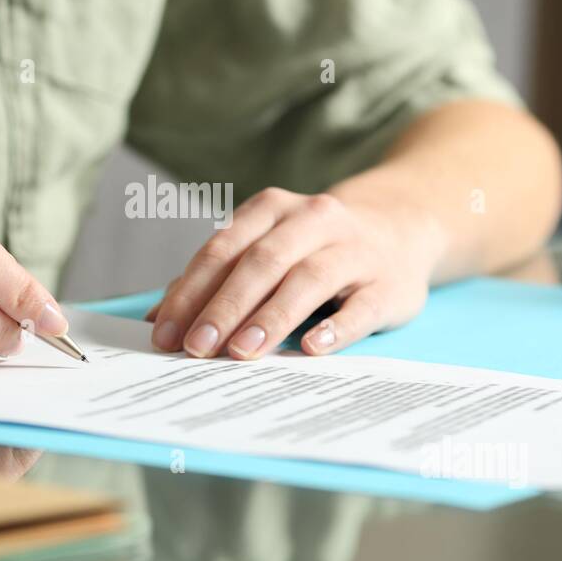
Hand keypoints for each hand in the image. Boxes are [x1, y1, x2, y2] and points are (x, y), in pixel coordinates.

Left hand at [148, 187, 443, 359]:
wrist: (401, 229)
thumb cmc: (314, 249)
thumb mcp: (267, 248)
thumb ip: (216, 280)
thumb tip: (159, 321)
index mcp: (272, 210)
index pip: (223, 250)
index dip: (191, 292)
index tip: (165, 333)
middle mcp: (313, 221)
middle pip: (261, 262)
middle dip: (224, 306)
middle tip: (197, 348)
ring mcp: (354, 251)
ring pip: (307, 279)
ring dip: (271, 316)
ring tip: (242, 351)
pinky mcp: (388, 285)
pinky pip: (361, 306)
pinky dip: (335, 328)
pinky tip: (310, 348)